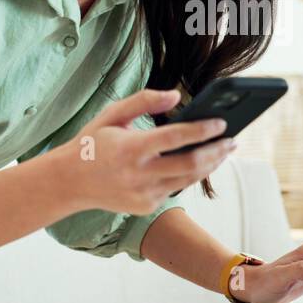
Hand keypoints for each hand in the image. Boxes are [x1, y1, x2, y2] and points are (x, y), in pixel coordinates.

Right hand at [49, 88, 234, 214]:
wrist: (69, 182)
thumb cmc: (92, 143)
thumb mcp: (112, 114)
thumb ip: (144, 101)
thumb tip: (175, 95)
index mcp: (131, 149)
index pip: (176, 138)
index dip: (202, 130)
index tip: (222, 123)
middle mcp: (139, 175)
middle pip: (190, 164)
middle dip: (217, 152)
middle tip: (233, 140)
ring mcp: (144, 194)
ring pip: (188, 179)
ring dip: (210, 165)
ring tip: (224, 151)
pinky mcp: (146, 207)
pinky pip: (175, 188)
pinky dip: (190, 175)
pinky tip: (201, 163)